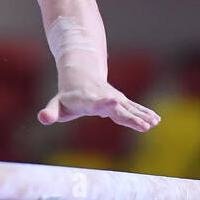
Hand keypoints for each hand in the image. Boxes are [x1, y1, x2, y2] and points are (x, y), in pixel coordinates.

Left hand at [38, 82, 160, 131]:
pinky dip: (144, 113)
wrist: (81, 74)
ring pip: (129, 108)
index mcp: (86, 100)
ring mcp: (114, 99)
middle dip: (131, 116)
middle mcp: (103, 98)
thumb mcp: (56, 104)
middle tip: (144, 125)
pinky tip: (156, 120)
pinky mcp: (121, 101)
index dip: (103, 103)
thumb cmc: (68, 95)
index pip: (95, 103)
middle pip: (118, 109)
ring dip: (141, 116)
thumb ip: (50, 112)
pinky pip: (134, 108)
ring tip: (153, 123)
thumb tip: (43, 118)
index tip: (113, 102)